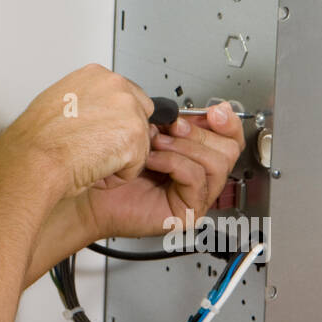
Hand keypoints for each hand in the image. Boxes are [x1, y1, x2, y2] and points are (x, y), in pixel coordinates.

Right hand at [4, 62, 155, 203]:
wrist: (33, 159)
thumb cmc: (36, 139)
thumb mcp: (58, 102)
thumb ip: (85, 101)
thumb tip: (94, 114)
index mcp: (96, 75)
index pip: (126, 96)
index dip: (114, 121)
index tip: (98, 132)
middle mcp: (115, 86)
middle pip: (141, 116)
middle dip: (123, 136)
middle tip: (95, 150)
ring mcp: (128, 110)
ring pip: (139, 143)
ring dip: (118, 158)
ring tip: (87, 159)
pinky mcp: (134, 137)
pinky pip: (134, 166)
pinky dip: (116, 176)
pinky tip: (93, 170)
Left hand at [86, 101, 246, 241]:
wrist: (91, 194)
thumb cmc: (113, 167)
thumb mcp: (146, 135)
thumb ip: (170, 122)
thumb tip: (183, 110)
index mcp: (196, 154)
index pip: (230, 137)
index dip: (226, 121)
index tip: (213, 111)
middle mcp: (201, 176)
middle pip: (229, 149)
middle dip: (198, 133)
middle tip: (171, 128)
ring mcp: (197, 195)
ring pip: (217, 163)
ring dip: (184, 147)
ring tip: (156, 144)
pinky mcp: (188, 211)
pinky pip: (196, 178)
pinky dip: (174, 162)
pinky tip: (152, 160)